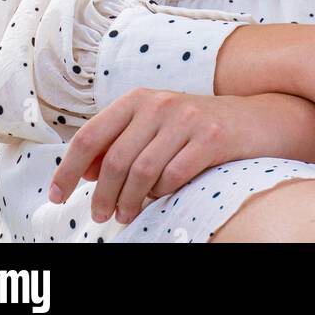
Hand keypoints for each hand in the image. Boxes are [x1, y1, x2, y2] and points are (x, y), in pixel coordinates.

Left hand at [49, 89, 299, 226]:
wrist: (256, 119)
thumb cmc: (198, 127)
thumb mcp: (156, 125)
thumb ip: (121, 141)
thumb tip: (85, 170)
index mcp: (138, 98)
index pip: (90, 135)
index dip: (69, 169)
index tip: (58, 194)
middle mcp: (159, 103)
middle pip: (113, 160)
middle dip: (102, 196)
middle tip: (101, 216)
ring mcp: (185, 118)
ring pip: (141, 171)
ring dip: (129, 201)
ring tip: (126, 215)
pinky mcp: (209, 137)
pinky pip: (173, 176)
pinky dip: (162, 193)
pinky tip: (160, 198)